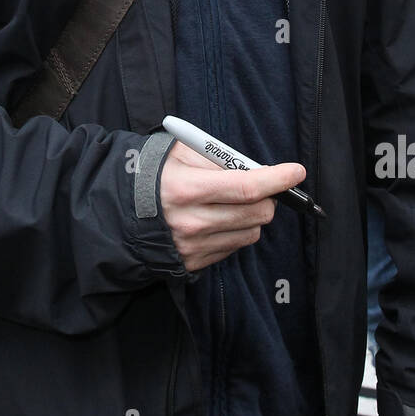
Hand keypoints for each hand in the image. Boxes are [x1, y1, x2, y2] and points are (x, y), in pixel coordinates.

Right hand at [159, 140, 305, 271]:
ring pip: (251, 232)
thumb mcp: (180, 153)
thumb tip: (256, 169)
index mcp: (187, 190)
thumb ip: (218, 160)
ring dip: (252, 216)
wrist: (118, 212)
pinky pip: (234, 247)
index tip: (295, 172)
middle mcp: (192, 222)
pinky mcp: (194, 262)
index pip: (246, 187)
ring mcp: (193, 246)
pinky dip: (236, 231)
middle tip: (261, 186)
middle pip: (256, 213)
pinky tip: (218, 219)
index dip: (276, 179)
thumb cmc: (152, 174)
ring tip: (231, 203)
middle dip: (268, 197)